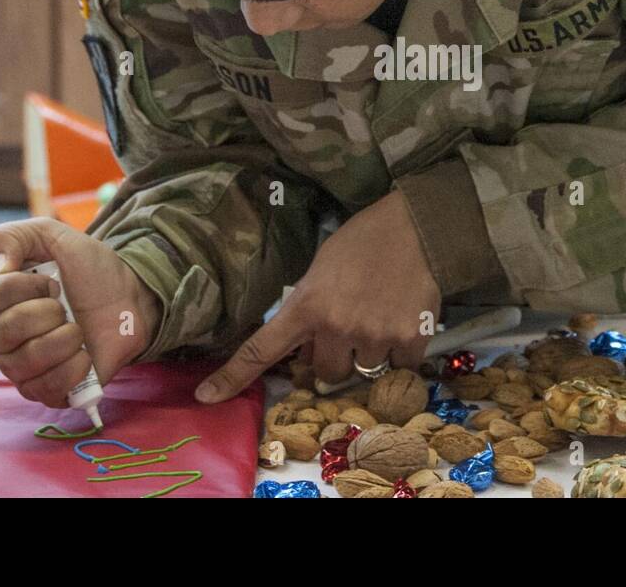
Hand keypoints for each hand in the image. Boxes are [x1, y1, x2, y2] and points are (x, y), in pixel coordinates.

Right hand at [0, 218, 160, 406]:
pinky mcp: (43, 390)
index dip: (26, 286)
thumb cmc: (88, 269)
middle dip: (47, 313)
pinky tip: (84, 355)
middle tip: (66, 306)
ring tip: (78, 330)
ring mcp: (18, 366)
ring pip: (24, 363)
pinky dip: (73, 370)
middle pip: (3, 331)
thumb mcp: (53, 235)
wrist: (129, 299)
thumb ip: (12, 237)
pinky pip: (45, 390)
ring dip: (64, 340)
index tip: (54, 282)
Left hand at [196, 189, 439, 402]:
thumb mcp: (321, 270)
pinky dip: (402, 351)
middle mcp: (336, 326)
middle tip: (352, 325)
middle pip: (327, 373)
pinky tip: (403, 319)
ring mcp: (374, 335)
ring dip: (370, 353)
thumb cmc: (362, 242)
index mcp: (307, 305)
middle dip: (336, 356)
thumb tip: (307, 356)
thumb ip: (309, 311)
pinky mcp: (410, 339)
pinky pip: (400, 368)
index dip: (233, 376)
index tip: (208, 397)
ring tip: (382, 315)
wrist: (416, 227)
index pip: (261, 349)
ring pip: (364, 371)